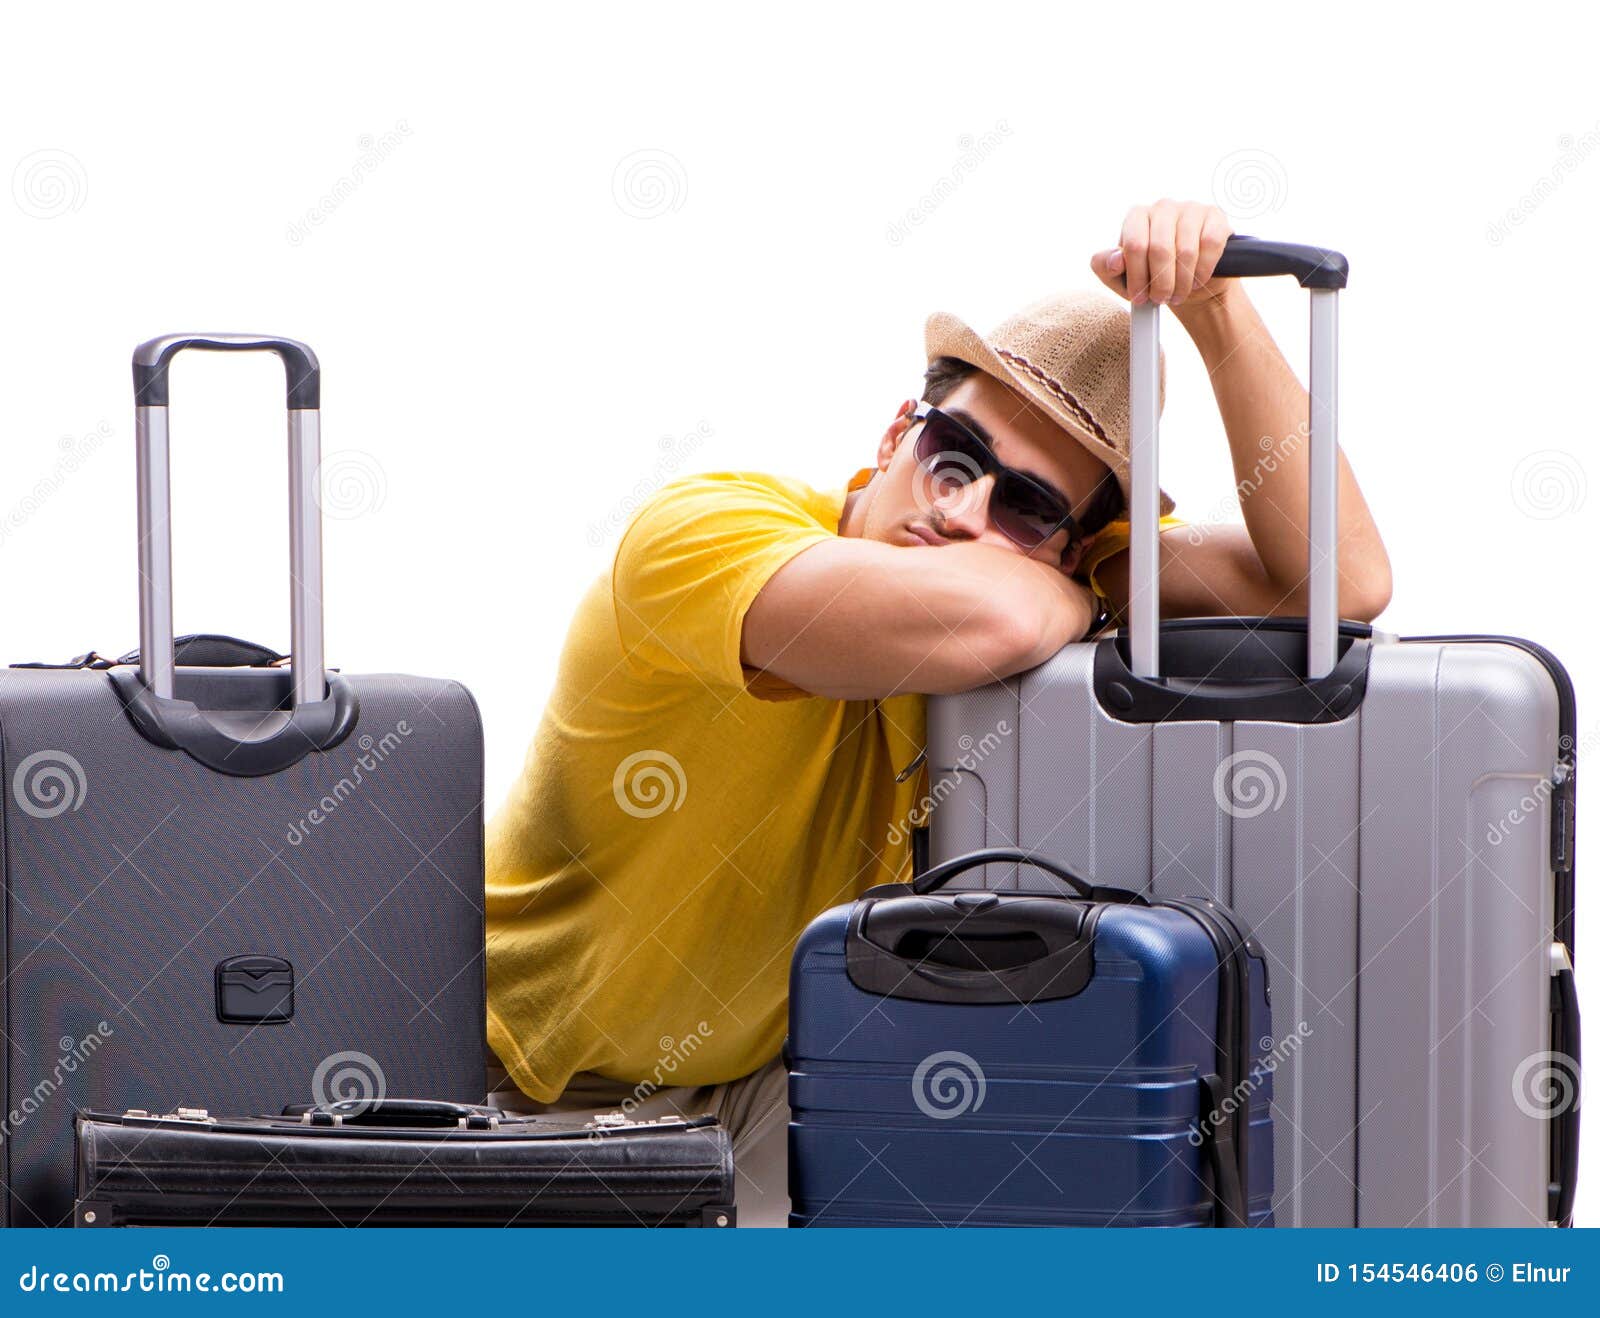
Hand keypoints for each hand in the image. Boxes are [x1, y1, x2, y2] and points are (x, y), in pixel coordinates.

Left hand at [1091, 200, 1233, 312]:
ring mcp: (1190, 209)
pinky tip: (1196, 281)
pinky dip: (1202, 271)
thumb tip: (1115, 261)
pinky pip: (1210, 244)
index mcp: (1136, 216)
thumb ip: (1106, 267)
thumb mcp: (1121, 277)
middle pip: (1160, 249)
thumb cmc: (1151, 276)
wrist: (1187, 280)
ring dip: (1181, 282)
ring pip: (1186, 251)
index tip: (1139, 297)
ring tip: (1177, 294)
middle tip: (1161, 299)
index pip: (1134, 245)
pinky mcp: (1214, 216)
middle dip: (1160, 283)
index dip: (1137, 277)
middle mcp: (1162, 207)